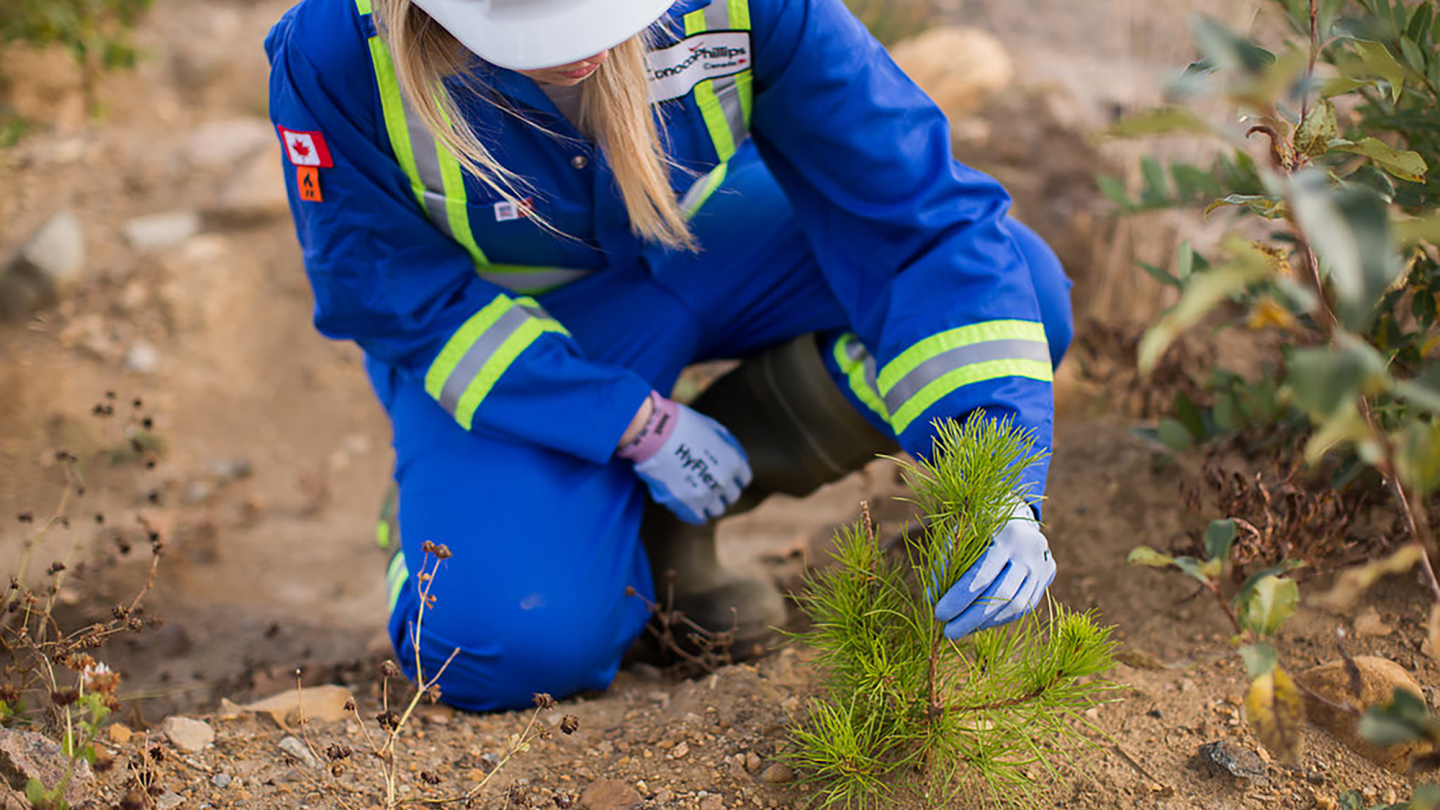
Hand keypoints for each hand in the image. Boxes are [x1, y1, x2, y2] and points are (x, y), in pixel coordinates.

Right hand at [617, 393, 751, 524]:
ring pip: (716, 509)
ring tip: (695, 493)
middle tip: (708, 483)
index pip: (744, 478)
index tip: (724, 474)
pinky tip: (687, 503)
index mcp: (734, 461)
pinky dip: (694, 512)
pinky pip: (698, 518)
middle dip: (722, 490)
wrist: (654, 434)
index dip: (734, 477)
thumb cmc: (680, 425)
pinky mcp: (687, 505)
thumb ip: (725, 445)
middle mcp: (724, 481)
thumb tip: (728, 454)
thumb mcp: (712, 428)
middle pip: (732, 496)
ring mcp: (706, 495)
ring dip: (709, 502)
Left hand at [934, 497, 1054, 638]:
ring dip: (986, 622)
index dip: (959, 598)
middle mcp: (1030, 550)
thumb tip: (933, 598)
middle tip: (948, 632)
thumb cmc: (979, 522)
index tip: (939, 614)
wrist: (1014, 510)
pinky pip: (1025, 606)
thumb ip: (945, 563)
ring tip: (961, 629)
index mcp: (1006, 534)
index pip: (981, 575)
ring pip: (1017, 605)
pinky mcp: (1047, 575)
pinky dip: (1000, 618)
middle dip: (972, 618)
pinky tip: (979, 623)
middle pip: (1002, 595)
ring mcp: (1043, 564)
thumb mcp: (959, 533)